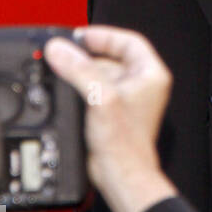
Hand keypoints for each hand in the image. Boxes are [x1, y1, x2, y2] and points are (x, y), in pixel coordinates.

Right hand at [43, 26, 177, 211]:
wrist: (119, 176)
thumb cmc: (125, 145)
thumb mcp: (100, 97)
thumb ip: (80, 70)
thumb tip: (61, 50)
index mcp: (151, 74)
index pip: (128, 41)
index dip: (104, 35)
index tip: (81, 35)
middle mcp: (141, 85)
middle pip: (111, 58)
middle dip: (87, 56)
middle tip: (65, 53)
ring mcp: (126, 100)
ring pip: (100, 75)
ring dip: (82, 72)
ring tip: (63, 69)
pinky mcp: (111, 113)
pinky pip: (94, 91)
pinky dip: (80, 88)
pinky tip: (66, 89)